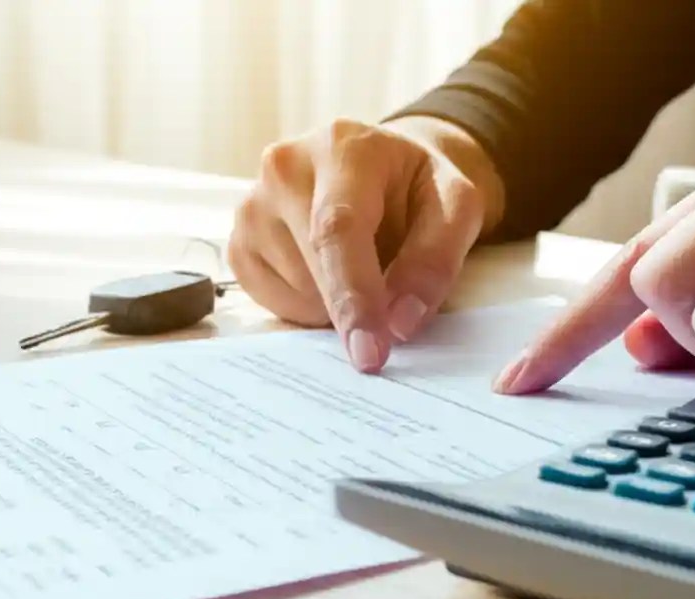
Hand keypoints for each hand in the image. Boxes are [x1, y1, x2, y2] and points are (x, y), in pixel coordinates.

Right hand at [228, 117, 502, 371]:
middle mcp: (283, 168)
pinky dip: (309, 306)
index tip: (370, 354)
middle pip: (313, 269)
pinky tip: (327, 272)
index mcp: (342, 148)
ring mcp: (251, 207)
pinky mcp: (239, 244)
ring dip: (336, 302)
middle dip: (355, 308)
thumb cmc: (415, 187)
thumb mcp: (455, 207)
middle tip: (390, 302)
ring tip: (359, 261)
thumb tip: (401, 321)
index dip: (354, 297)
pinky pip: (274, 304)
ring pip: (296, 294)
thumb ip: (436, 259)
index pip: (338, 230)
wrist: (378, 166)